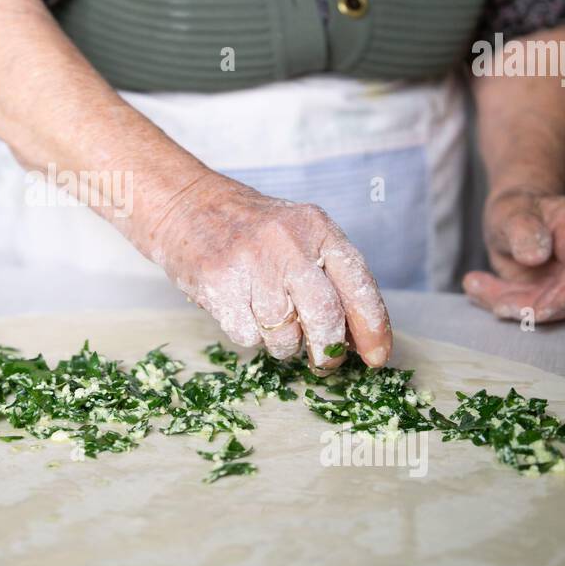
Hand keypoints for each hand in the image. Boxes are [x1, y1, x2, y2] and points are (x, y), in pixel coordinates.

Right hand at [144, 174, 391, 367]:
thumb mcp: (299, 235)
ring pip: (285, 335)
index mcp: (316, 228)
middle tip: (324, 361)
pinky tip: (242, 310)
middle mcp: (287, 243)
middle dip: (328, 350)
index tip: (377, 357)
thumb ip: (329, 275)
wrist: (187, 205)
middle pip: (324, 316)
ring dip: (283, 343)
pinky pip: (249, 336)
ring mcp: (252, 264)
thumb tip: (356, 338)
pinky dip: (250, 335)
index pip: (358, 283)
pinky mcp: (220, 285)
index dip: (372, 326)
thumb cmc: (251, 230)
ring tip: (270, 319)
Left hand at [463, 189, 564, 322]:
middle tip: (493, 301)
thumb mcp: (511, 212)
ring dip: (512, 304)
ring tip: (474, 285)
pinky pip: (534, 308)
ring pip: (552, 308)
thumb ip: (523, 229)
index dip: (563, 294)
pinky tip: (478, 288)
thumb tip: (536, 255)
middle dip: (530, 304)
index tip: (534, 310)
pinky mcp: (559, 294)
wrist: (514, 218)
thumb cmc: (518, 209)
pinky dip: (505, 301)